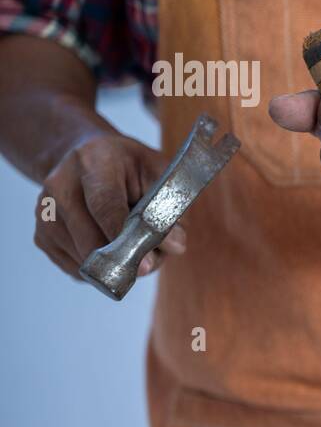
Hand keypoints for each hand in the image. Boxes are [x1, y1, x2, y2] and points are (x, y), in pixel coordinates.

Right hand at [36, 131, 186, 278]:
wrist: (84, 157)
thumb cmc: (128, 167)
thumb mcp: (156, 172)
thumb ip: (169, 208)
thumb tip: (174, 246)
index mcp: (92, 162)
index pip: (105, 206)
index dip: (126, 238)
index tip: (146, 264)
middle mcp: (59, 186)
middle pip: (90, 240)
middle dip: (125, 260)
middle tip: (151, 262)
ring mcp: (45, 213)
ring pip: (83, 260)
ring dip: (114, 264)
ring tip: (131, 243)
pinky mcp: (41, 236)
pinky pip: (76, 269)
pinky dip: (100, 267)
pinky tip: (109, 244)